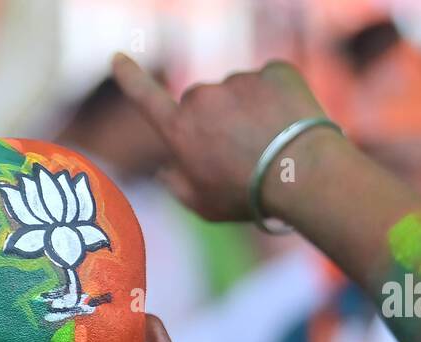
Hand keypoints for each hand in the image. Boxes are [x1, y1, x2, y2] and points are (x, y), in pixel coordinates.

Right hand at [111, 54, 338, 222]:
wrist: (303, 173)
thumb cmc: (248, 197)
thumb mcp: (203, 205)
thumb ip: (176, 185)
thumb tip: (164, 169)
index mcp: (180, 130)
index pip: (144, 97)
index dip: (129, 77)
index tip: (117, 57)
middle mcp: (203, 98)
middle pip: (202, 103)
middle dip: (215, 120)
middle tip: (240, 153)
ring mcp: (240, 81)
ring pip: (239, 93)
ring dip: (249, 112)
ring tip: (271, 146)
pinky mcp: (275, 71)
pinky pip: (271, 84)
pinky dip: (278, 101)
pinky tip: (290, 128)